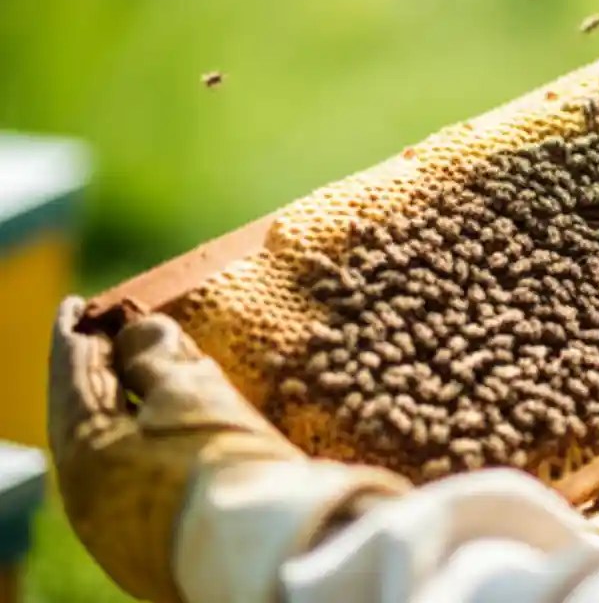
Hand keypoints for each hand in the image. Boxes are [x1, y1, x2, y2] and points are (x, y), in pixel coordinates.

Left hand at [47, 297, 311, 601]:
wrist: (274, 546)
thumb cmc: (225, 464)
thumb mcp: (190, 393)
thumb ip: (154, 353)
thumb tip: (137, 330)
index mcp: (84, 451)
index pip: (73, 375)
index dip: (79, 334)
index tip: (81, 306)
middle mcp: (89, 494)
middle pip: (89, 414)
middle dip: (104, 372)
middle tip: (114, 335)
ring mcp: (120, 525)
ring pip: (116, 447)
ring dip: (129, 408)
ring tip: (149, 376)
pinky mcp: (157, 542)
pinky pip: (138, 477)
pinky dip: (148, 442)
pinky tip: (171, 429)